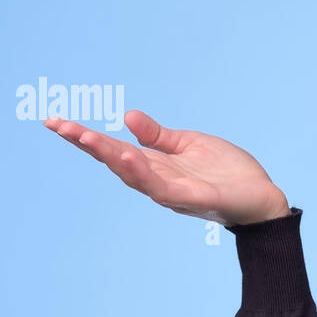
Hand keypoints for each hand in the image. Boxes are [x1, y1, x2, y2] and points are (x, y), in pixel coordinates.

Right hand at [42, 110, 290, 225]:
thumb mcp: (189, 145)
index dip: (85, 137)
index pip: (113, 148)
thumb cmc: (227, 172)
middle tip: (58, 125)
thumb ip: (158, 136)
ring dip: (108, 156)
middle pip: (114, 160)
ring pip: (132, 175)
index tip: (55, 121)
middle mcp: (156, 180)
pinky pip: (161, 187)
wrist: (261, 196)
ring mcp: (171, 192)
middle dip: (86, 144)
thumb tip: (126, 117)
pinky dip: (143, 173)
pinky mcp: (190, 199)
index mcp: (155, 164)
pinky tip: (129, 155)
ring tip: (87, 137)